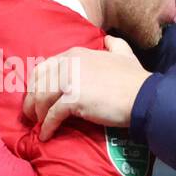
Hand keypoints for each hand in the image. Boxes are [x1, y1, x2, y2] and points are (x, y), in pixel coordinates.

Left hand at [23, 36, 151, 140]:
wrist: (143, 95)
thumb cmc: (134, 78)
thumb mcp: (124, 53)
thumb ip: (114, 44)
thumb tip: (108, 39)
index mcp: (75, 53)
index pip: (44, 67)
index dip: (37, 84)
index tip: (36, 97)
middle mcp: (68, 64)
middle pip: (39, 83)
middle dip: (31, 100)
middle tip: (32, 114)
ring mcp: (70, 81)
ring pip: (41, 98)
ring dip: (36, 114)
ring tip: (38, 126)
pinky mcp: (73, 100)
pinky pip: (52, 115)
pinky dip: (47, 127)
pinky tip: (45, 135)